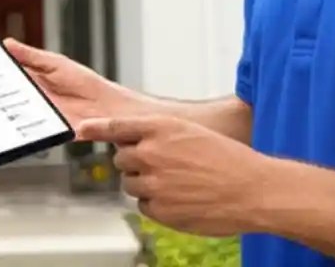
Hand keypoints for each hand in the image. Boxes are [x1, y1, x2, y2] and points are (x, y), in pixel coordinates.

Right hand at [4, 38, 141, 129]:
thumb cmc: (88, 84)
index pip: (9, 76)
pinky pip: (29, 132)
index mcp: (36, 79)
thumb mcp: (56, 64)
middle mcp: (35, 98)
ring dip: (4, 112)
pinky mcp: (46, 130)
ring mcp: (40, 115)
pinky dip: (20, 130)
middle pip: (8, 96)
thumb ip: (32, 56)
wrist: (110, 109)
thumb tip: (8, 43)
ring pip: (14, 114)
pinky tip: (12, 124)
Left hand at [76, 114, 269, 236]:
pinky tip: (181, 199)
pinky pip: (143, 205)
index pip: (117, 126)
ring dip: (146, 184)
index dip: (97, 128)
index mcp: (161, 128)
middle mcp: (152, 152)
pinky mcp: (158, 209)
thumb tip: (134, 144)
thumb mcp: (192, 134)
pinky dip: (156, 204)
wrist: (253, 190)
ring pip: (130, 184)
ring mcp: (153, 182)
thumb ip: (159, 136)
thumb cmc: (229, 160)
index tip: (82, 130)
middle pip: (121, 158)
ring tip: (179, 184)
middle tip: (165, 167)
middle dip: (136, 163)